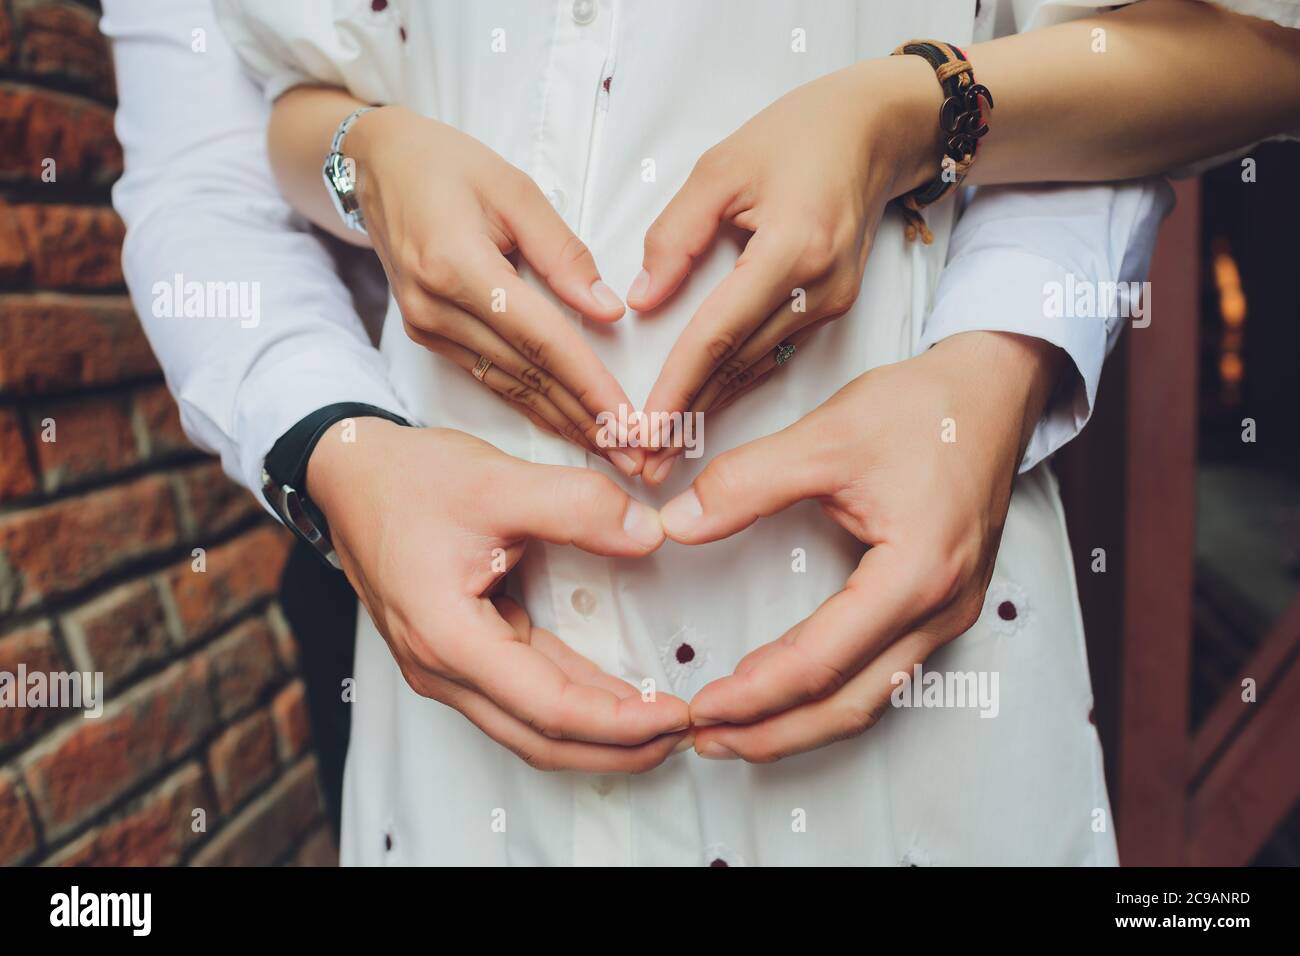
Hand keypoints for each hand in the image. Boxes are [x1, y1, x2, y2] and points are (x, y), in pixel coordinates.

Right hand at [308, 418, 690, 771]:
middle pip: (542, 737)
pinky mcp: (460, 652)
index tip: (677, 714)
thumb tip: (648, 534)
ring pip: (532, 726)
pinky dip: (574, 703)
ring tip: (662, 724)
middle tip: (685, 734)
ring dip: (598, 733)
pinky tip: (616, 697)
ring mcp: (447, 666)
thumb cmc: (406, 479)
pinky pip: (524, 694)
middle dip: (619, 746)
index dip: (621, 720)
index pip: (550, 707)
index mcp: (448, 637)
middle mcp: (442, 667)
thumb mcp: (496, 481)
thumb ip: (576, 505)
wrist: (348, 473)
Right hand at [347, 106, 644, 475]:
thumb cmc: (448, 165)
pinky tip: (566, 427)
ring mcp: (428, 327)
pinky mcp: (428, 336)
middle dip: (586, 419)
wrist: (375, 165)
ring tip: (612, 452)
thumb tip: (608, 310)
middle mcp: (436, 306)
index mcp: (457, 265)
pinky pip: (489, 378)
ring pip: (508, 387)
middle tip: (635, 456)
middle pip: (527, 374)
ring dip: (563, 423)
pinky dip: (532, 406)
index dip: (588, 382)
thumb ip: (563, 253)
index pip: (540, 338)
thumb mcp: (514, 190)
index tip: (629, 419)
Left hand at [629, 55, 941, 483]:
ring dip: (707, 411)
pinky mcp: (832, 308)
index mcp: (792, 248)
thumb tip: (641, 302)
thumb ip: (676, 237)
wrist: (873, 131)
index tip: (643, 427)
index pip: (719, 332)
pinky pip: (772, 353)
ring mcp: (831, 303)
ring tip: (662, 453)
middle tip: (642, 464)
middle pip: (737, 364)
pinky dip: (733, 384)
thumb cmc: (794, 137)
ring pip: (755, 366)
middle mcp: (818, 287)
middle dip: (687, 417)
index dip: (677, 384)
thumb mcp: (720, 169)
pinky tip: (701, 413)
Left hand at [657, 332, 1063, 761]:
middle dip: (770, 732)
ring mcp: (949, 614)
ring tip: (733, 729)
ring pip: (869, 699)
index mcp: (916, 573)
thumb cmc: (925, 410)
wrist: (991, 390)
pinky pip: (883, 674)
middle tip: (703, 739)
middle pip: (848, 704)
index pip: (821, 660)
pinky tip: (787, 690)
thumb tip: (678, 524)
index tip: (699, 705)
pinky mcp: (943, 606)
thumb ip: (746, 482)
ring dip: (799, 722)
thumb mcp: (827, 435)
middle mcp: (941, 608)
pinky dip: (829, 694)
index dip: (754, 693)